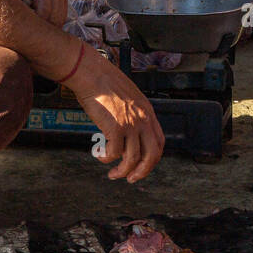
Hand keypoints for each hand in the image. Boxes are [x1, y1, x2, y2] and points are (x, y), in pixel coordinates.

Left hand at [2, 0, 67, 25]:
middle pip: (55, 19)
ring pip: (61, 18)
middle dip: (41, 29)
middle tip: (23, 31)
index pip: (44, 12)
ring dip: (47, 25)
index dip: (33, 26)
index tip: (19, 29)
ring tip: (29, 23)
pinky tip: (35, 14)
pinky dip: (51, 18)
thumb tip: (13, 17)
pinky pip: (62, 12)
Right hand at [66, 48, 164, 182]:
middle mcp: (142, 120)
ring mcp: (130, 124)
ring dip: (122, 171)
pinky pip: (113, 153)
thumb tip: (129, 134)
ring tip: (113, 173)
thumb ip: (134, 115)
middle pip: (151, 155)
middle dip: (142, 171)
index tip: (143, 166)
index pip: (159, 142)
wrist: (92, 73)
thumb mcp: (130, 98)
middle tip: (131, 179)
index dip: (152, 159)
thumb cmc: (106, 83)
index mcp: (148, 112)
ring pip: (132, 159)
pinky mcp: (114, 128)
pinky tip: (99, 154)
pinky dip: (106, 158)